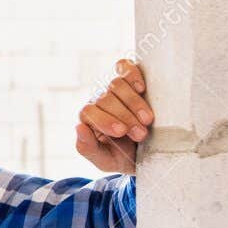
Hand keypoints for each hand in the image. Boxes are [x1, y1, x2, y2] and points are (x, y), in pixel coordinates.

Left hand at [77, 58, 151, 174]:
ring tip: (147, 120)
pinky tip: (142, 88)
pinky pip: (124, 66)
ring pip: (117, 84)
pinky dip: (132, 74)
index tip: (122, 132)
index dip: (105, 120)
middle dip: (125, 117)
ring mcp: (114, 89)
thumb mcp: (105, 160)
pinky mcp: (130, 78)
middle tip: (141, 134)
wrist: (149, 153)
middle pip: (106, 98)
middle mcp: (100, 101)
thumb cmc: (124, 157)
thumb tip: (78, 127)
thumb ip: (87, 148)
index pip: (88, 112)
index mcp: (89, 119)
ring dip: (134, 103)